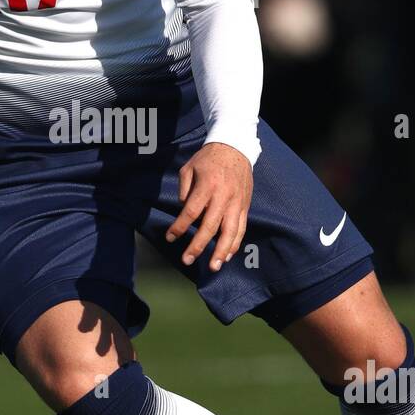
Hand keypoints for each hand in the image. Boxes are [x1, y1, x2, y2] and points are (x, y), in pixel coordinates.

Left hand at [166, 142, 252, 271]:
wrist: (236, 148)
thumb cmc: (208, 159)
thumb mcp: (188, 168)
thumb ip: (184, 190)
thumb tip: (184, 211)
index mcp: (207, 186)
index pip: (191, 212)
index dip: (179, 227)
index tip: (170, 237)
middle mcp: (223, 196)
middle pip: (210, 226)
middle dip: (198, 245)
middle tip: (187, 260)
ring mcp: (236, 203)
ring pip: (230, 232)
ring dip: (221, 251)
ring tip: (214, 266)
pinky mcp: (244, 206)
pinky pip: (241, 228)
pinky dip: (235, 243)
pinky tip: (228, 255)